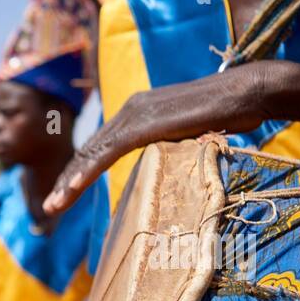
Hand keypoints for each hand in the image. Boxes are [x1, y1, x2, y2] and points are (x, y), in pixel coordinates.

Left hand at [43, 62, 277, 215]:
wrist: (249, 93)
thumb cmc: (229, 115)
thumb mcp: (187, 135)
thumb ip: (167, 146)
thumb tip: (165, 165)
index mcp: (138, 111)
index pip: (100, 146)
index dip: (80, 172)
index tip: (65, 196)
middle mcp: (130, 108)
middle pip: (89, 150)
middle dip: (67, 181)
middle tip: (50, 207)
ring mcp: (135, 113)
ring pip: (92, 153)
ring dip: (70, 182)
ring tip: (53, 207)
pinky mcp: (143, 123)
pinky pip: (107, 152)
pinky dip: (86, 172)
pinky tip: (71, 190)